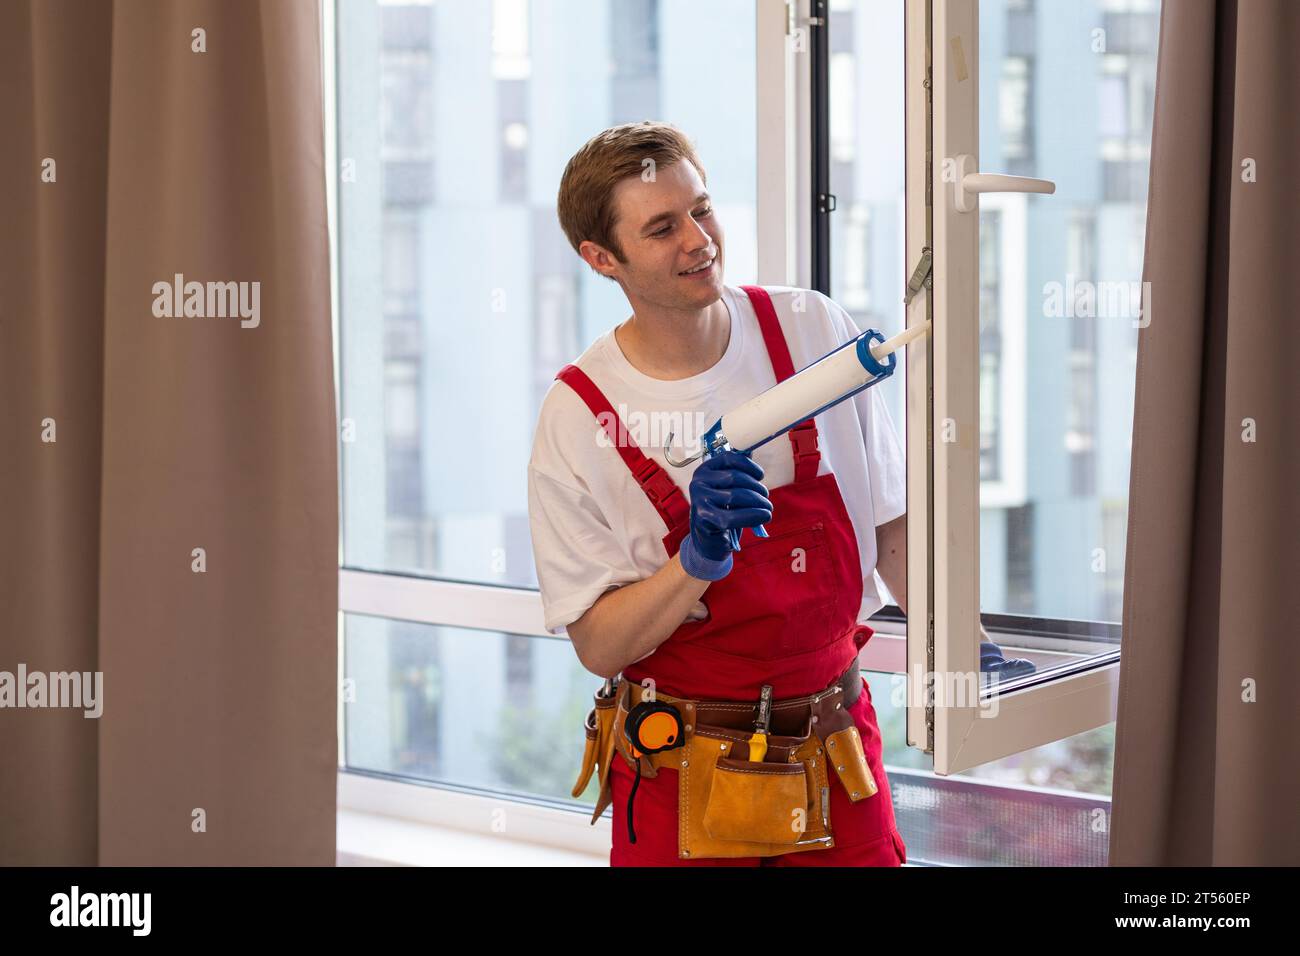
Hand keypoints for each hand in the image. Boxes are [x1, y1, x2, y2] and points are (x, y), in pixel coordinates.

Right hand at [678, 450, 772, 580]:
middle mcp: (698, 482)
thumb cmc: (723, 510)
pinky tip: (764, 516)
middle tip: (766, 499)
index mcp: (704, 470)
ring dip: (759, 502)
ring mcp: (699, 500)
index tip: (760, 475)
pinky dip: (754, 515)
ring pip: (737, 495)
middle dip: (757, 488)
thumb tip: (752, 450)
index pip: (729, 458)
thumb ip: (738, 472)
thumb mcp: (728, 490)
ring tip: (767, 509)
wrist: (708, 540)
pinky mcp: (704, 518)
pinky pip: (733, 516)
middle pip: (735, 477)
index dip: (749, 465)